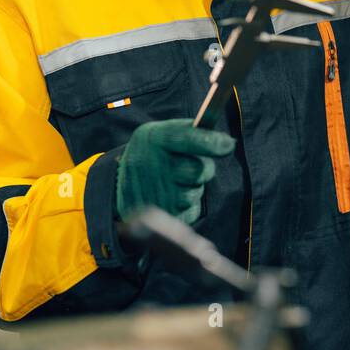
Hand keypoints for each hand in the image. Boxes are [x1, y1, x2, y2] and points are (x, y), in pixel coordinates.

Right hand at [115, 118, 235, 225]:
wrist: (121, 185)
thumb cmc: (153, 154)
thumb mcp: (164, 134)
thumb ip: (193, 133)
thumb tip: (227, 143)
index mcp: (153, 138)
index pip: (186, 138)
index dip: (210, 142)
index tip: (228, 144)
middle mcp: (149, 164)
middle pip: (196, 170)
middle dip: (202, 170)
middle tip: (189, 167)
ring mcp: (151, 192)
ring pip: (193, 193)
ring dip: (192, 189)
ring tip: (174, 183)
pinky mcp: (157, 216)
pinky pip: (189, 211)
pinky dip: (187, 206)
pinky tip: (172, 198)